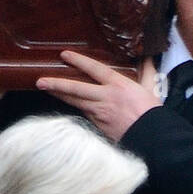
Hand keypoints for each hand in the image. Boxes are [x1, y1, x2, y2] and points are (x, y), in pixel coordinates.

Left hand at [36, 50, 158, 139]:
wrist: (152, 138)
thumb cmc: (152, 113)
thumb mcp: (151, 88)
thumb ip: (147, 71)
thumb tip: (147, 57)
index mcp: (118, 85)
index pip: (94, 69)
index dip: (78, 61)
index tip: (64, 55)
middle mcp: (105, 97)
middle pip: (76, 89)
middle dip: (57, 83)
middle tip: (40, 80)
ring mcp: (99, 113)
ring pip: (75, 102)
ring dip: (59, 95)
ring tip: (44, 88)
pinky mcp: (98, 126)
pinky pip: (83, 114)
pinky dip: (74, 108)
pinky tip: (65, 104)